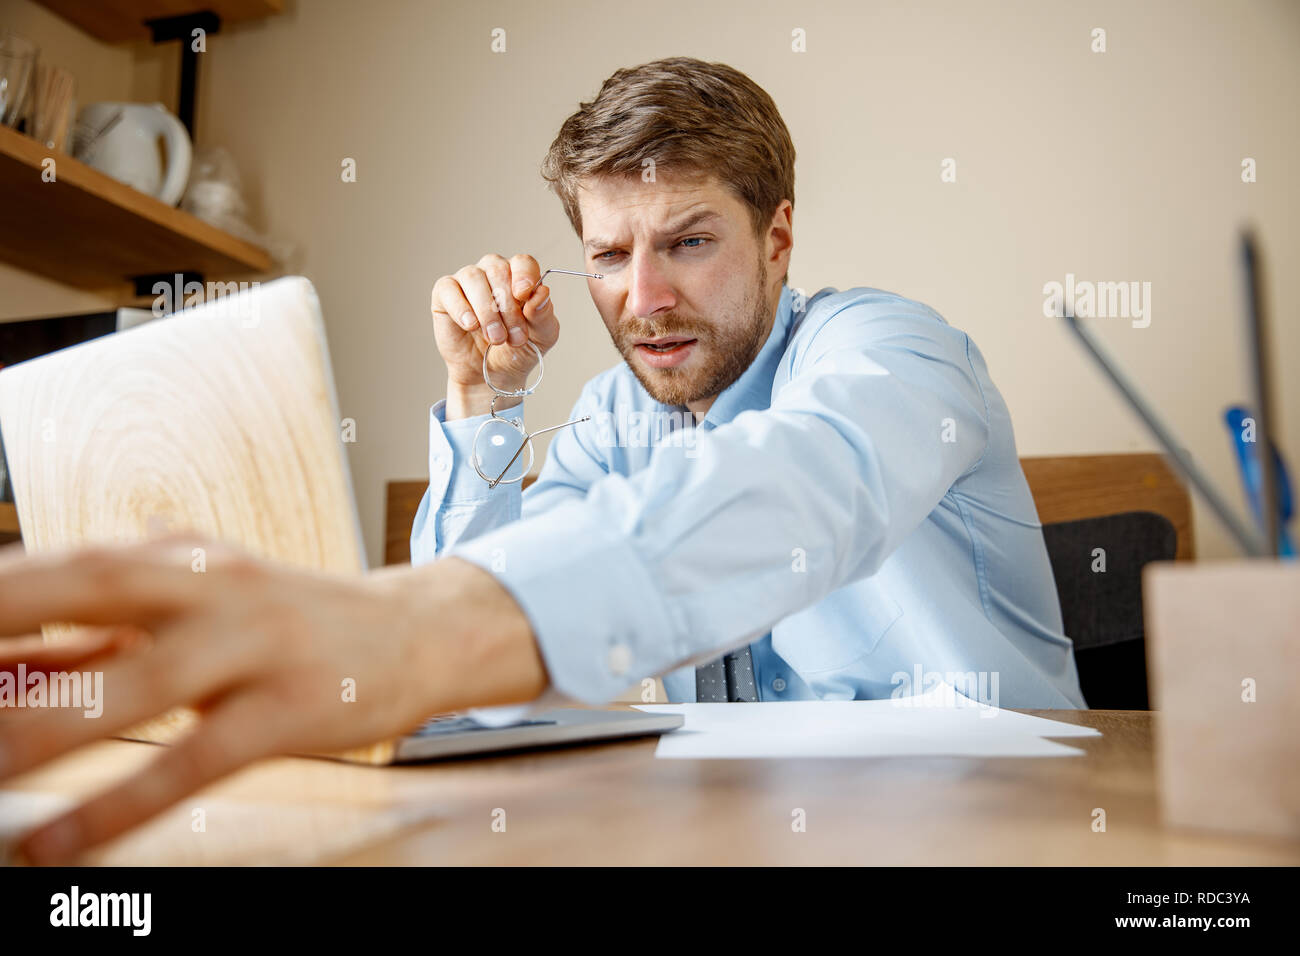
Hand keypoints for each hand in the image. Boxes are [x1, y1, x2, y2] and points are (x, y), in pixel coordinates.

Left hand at [0, 534, 545, 863]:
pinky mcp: (290, 709)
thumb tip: (3, 666)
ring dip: (35, 731)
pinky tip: (56, 843)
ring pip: (132, 685)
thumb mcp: (204, 605)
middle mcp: (213, 586)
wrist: (417, 631)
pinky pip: (192, 762)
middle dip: (3, 621)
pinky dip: (118, 804)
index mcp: (182, 557)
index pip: (65, 563)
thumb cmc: (293, 622)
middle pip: (86, 589)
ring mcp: (254, 646)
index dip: (0, 591)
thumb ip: (106, 631)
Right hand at [431, 253, 558, 414]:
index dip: (524, 276)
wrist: (492, 376)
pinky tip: (470, 326)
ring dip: (487, 312)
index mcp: (519, 277)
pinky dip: (461, 309)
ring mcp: (467, 280)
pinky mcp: (445, 293)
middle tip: (514, 337)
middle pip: (499, 270)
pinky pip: (449, 289)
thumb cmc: (517, 350)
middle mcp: (493, 272)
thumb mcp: (542, 337)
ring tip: (496, 338)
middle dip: (508, 307)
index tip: (524, 295)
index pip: (522, 263)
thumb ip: (544, 314)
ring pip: (474, 278)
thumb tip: (541, 292)